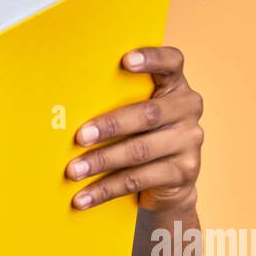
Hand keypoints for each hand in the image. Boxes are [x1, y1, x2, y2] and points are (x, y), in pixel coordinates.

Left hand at [65, 46, 203, 211]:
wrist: (170, 180)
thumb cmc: (141, 132)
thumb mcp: (136, 109)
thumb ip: (118, 98)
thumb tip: (65, 103)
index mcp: (174, 85)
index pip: (172, 62)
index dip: (151, 58)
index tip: (125, 60)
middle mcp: (188, 109)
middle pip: (148, 114)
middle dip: (109, 125)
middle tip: (79, 136)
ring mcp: (189, 142)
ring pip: (139, 151)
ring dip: (102, 162)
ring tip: (73, 171)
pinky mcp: (184, 173)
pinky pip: (138, 180)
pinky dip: (106, 189)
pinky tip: (83, 196)